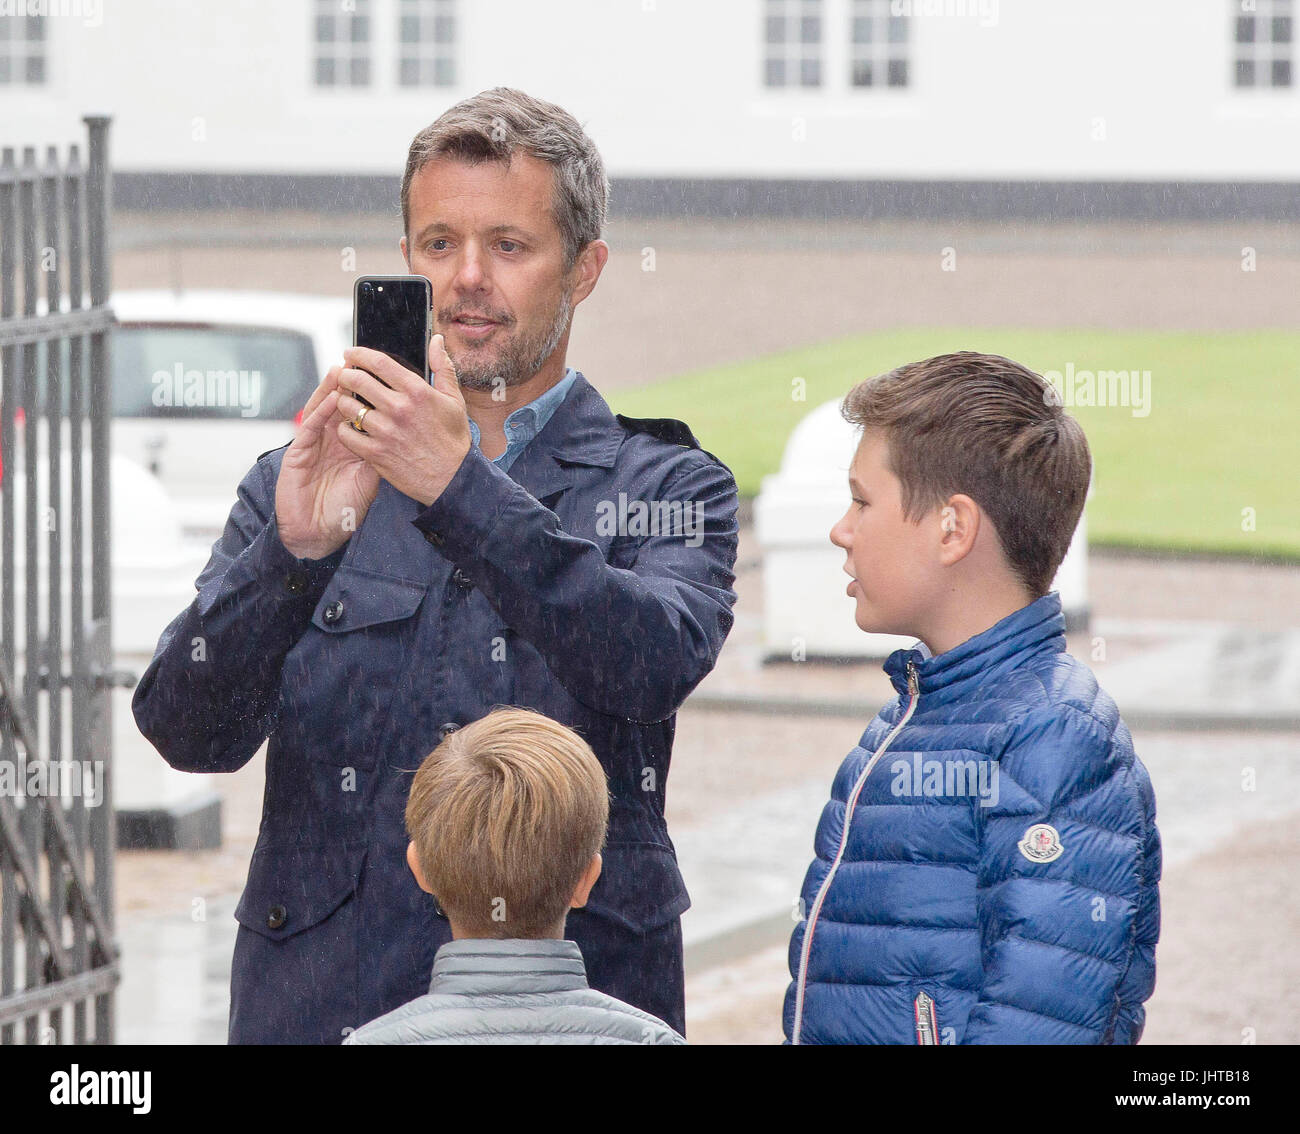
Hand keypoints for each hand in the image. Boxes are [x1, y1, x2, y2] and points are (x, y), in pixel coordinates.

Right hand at [275, 365, 380, 559]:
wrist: (318, 534)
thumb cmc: (345, 509)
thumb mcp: (371, 478)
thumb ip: (381, 453)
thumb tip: (401, 432)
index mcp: (349, 444)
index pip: (358, 411)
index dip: (368, 394)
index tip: (383, 376)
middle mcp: (330, 440)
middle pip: (340, 405)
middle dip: (350, 384)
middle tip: (361, 361)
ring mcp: (313, 444)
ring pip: (322, 409)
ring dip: (332, 390)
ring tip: (344, 369)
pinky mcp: (298, 453)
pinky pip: (310, 427)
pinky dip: (321, 411)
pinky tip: (331, 397)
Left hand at [334, 334, 470, 507]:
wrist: (453, 479)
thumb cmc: (453, 440)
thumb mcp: (454, 400)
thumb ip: (443, 367)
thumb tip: (437, 340)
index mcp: (417, 392)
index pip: (378, 362)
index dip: (359, 354)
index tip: (350, 353)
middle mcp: (399, 409)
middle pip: (357, 380)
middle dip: (345, 374)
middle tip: (343, 375)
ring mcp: (386, 432)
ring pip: (347, 406)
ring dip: (341, 401)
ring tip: (344, 401)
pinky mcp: (376, 453)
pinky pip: (347, 434)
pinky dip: (343, 428)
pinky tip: (349, 427)